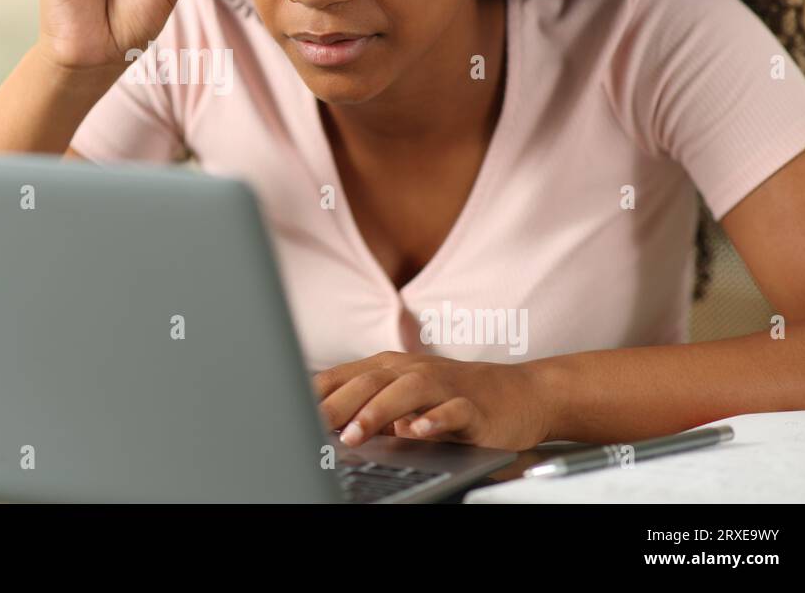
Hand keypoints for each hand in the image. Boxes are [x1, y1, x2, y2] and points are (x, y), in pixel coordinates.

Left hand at [314, 351, 553, 450]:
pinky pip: (453, 410)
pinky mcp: (474, 406)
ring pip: (405, 390)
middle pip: (368, 380)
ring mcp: (443, 385)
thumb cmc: (449, 398)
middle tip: (311, 427)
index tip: (284, 412)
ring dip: (377, 411)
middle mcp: (411, 371)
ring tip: (355, 434)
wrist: (520, 393)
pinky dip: (435, 420)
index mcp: (387, 369)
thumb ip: (364, 411)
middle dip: (337, 404)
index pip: (342, 377)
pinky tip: (418, 432)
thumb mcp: (401, 403)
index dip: (313, 394)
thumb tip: (315, 428)